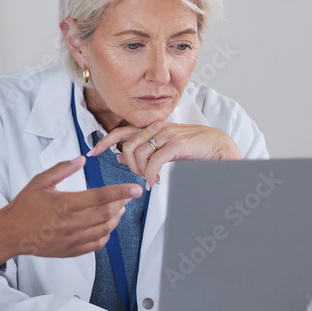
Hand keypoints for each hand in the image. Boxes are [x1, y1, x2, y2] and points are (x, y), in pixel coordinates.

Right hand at [0, 157, 140, 266]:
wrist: (11, 233)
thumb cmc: (24, 206)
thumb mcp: (40, 181)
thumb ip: (62, 169)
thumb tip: (81, 160)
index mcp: (64, 204)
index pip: (99, 197)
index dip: (120, 192)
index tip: (136, 189)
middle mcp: (70, 223)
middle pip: (106, 214)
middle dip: (122, 203)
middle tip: (127, 196)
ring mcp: (71, 239)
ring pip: (104, 230)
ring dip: (115, 218)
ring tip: (118, 209)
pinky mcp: (71, 250)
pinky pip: (96, 244)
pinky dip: (106, 235)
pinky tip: (106, 226)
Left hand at [88, 122, 240, 189]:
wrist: (218, 146)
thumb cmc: (192, 148)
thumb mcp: (163, 150)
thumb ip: (143, 152)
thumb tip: (120, 157)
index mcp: (151, 127)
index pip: (120, 131)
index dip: (104, 142)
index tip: (92, 153)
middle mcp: (155, 127)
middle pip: (126, 146)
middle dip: (129, 165)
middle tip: (139, 177)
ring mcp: (165, 134)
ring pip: (138, 154)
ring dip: (141, 172)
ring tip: (152, 180)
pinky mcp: (175, 144)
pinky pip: (154, 162)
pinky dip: (151, 175)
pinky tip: (155, 182)